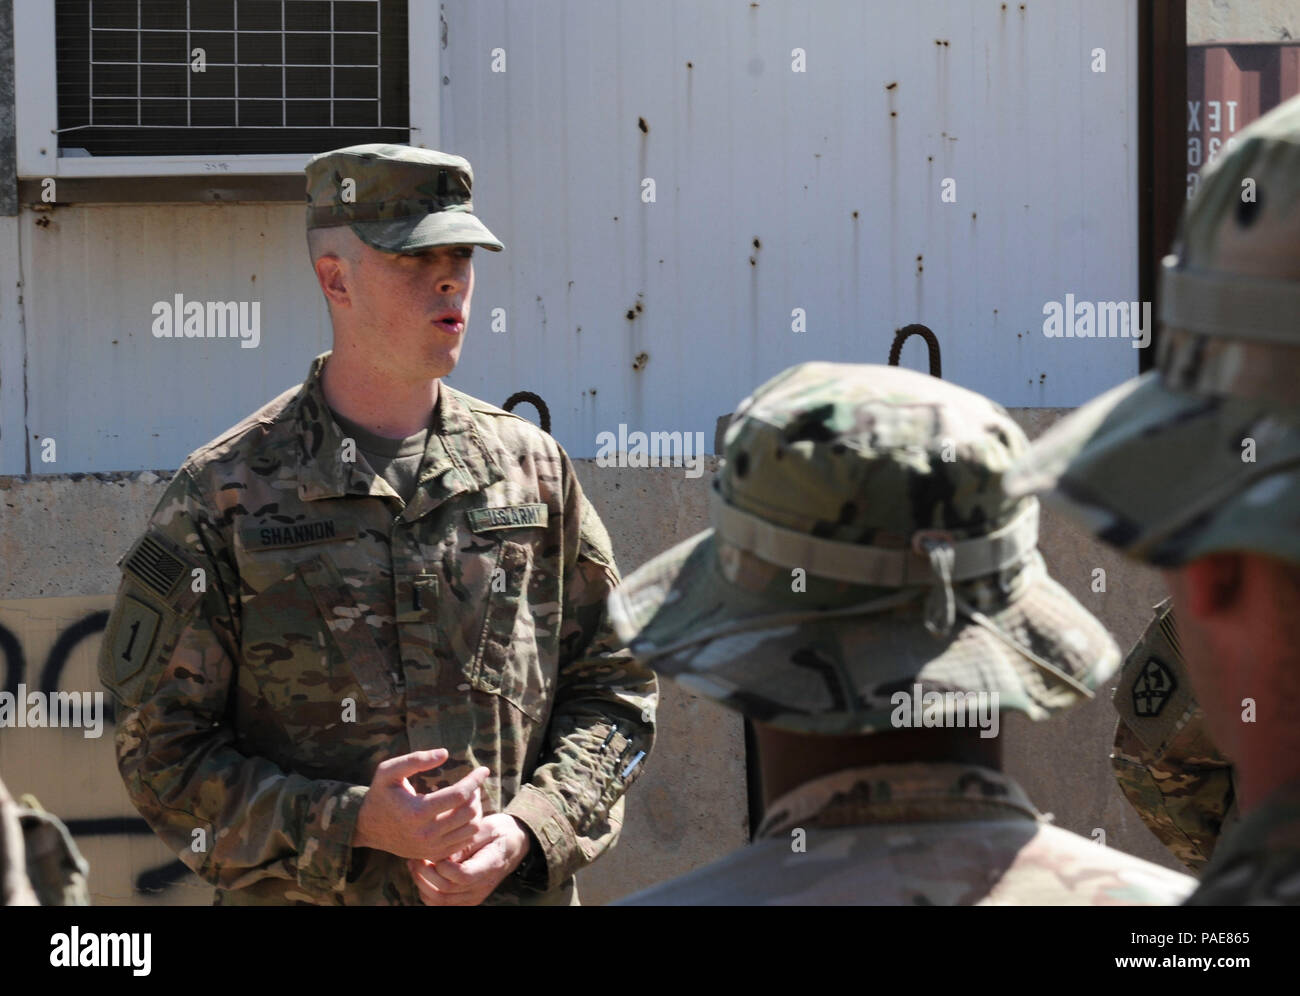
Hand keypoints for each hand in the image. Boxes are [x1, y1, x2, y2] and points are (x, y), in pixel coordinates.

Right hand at [353, 748, 489, 862]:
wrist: (367, 828)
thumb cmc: (380, 794)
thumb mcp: (388, 770)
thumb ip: (415, 759)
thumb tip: (445, 754)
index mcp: (417, 812)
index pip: (459, 795)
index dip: (474, 780)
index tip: (484, 770)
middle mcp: (426, 834)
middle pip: (469, 813)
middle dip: (476, 794)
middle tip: (472, 784)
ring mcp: (431, 847)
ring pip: (471, 829)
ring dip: (475, 810)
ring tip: (467, 797)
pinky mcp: (434, 854)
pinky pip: (464, 842)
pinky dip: (469, 825)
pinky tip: (462, 813)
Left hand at [407, 814, 531, 905]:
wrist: (512, 845)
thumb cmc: (498, 832)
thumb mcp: (487, 827)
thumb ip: (466, 842)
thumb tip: (442, 854)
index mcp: (491, 866)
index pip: (463, 876)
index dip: (443, 866)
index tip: (436, 848)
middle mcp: (482, 887)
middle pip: (446, 891)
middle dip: (425, 872)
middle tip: (417, 855)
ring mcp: (474, 896)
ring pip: (439, 900)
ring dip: (422, 883)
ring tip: (415, 863)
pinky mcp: (465, 899)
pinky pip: (440, 903)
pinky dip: (425, 891)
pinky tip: (421, 873)